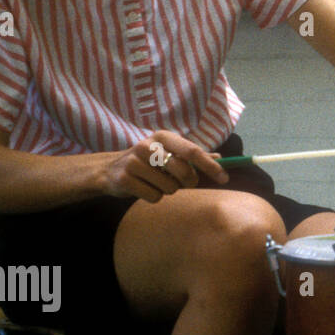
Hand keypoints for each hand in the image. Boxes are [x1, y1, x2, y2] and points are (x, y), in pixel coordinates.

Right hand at [102, 130, 227, 202]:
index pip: (193, 151)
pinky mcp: (124, 179)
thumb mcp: (168, 153)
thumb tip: (221, 158)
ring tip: (156, 182)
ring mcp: (134, 162)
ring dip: (168, 190)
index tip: (224, 178)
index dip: (211, 166)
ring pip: (170, 188)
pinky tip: (144, 188)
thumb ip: (193, 156)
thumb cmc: (148, 162)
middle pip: (184, 172)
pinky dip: (154, 197)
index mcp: (163, 136)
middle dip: (188, 182)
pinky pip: (154, 197)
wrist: (110, 170)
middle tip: (181, 182)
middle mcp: (147, 145)